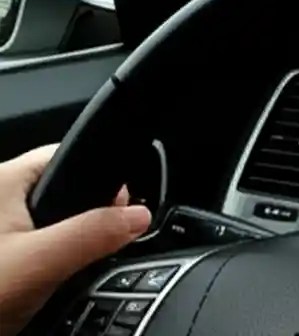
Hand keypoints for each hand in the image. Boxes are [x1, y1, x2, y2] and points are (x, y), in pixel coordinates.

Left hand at [0, 145, 150, 335]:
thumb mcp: (40, 264)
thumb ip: (94, 234)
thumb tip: (138, 215)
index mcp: (3, 180)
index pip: (66, 156)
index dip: (101, 180)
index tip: (122, 210)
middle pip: (54, 193)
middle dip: (78, 220)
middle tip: (83, 253)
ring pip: (37, 225)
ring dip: (54, 248)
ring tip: (51, 275)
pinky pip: (20, 249)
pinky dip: (32, 265)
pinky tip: (29, 288)